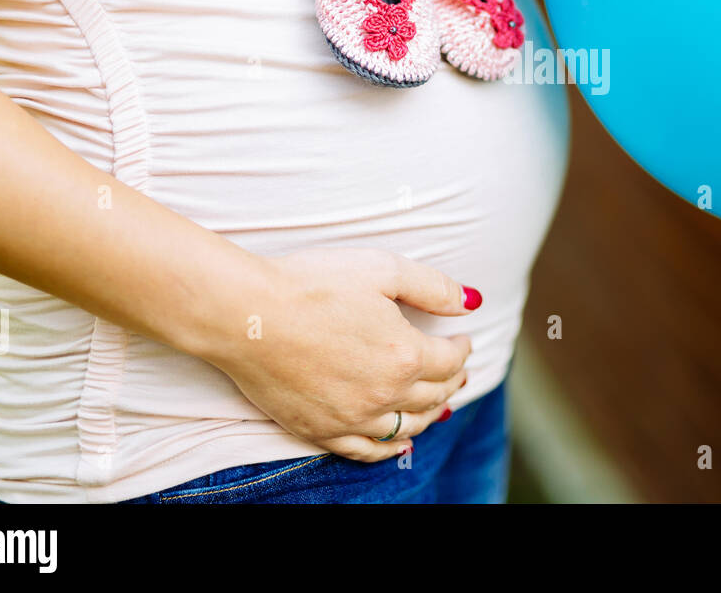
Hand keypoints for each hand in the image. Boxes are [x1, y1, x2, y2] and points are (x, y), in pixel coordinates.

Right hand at [205, 247, 477, 460]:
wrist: (248, 314)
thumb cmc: (313, 284)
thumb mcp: (383, 269)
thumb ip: (433, 287)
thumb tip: (472, 301)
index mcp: (405, 354)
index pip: (450, 360)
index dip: (461, 348)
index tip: (462, 339)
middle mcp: (385, 394)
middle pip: (434, 395)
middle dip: (452, 380)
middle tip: (458, 370)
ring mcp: (351, 418)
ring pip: (407, 427)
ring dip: (430, 414)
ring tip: (440, 402)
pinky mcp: (319, 430)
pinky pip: (367, 451)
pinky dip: (391, 448)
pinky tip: (400, 443)